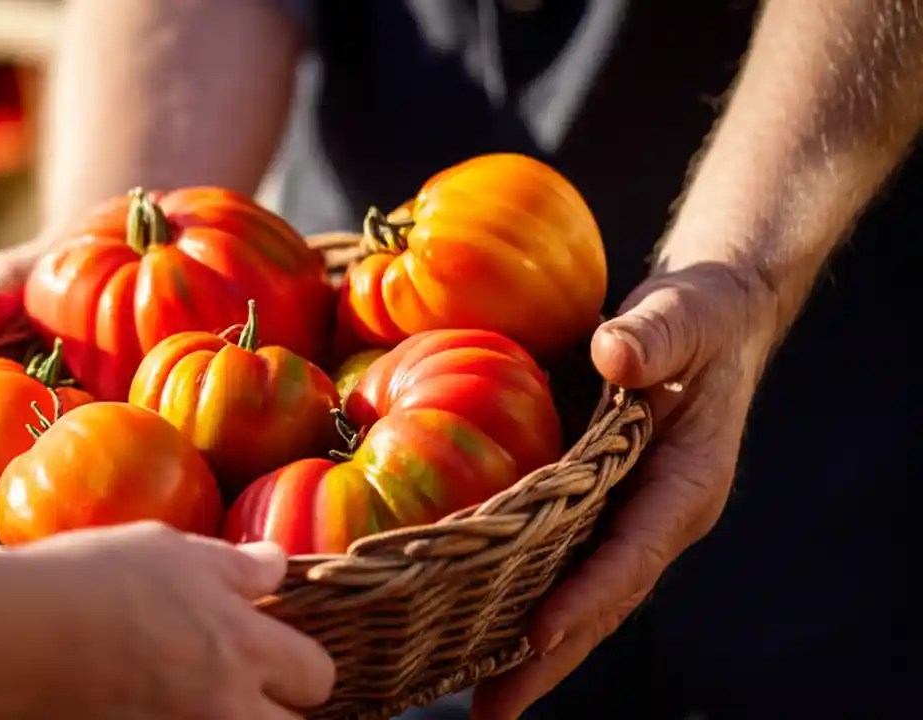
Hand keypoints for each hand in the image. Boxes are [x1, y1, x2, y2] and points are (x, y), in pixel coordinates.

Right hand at [0, 521, 335, 718]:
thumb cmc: (91, 580)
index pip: (316, 675)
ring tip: (198, 698)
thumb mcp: (168, 550)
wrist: (14, 637)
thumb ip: (233, 565)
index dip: (300, 665)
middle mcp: (226, 707)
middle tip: (242, 687)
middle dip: (275, 711)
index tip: (277, 654)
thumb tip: (278, 562)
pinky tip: (155, 706)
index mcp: (243, 648)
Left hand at [470, 261, 779, 718]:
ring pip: (574, 593)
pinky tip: (468, 621)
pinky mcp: (591, 504)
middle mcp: (653, 516)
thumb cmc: (701, 317)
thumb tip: (616, 354)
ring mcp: (622, 516)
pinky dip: (517, 594)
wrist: (706, 318)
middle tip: (493, 710)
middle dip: (549, 658)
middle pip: (600, 601)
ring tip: (475, 699)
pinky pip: (553, 559)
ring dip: (528, 647)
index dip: (588, 596)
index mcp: (686, 486)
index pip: (632, 553)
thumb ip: (656, 336)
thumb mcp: (686, 316)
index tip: (539, 634)